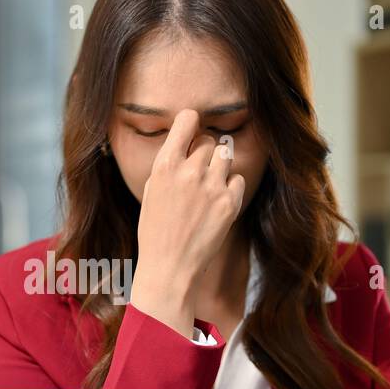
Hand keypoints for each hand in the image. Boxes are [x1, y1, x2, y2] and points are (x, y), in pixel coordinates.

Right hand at [129, 109, 244, 337]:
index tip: (192, 128)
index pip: (187, 120)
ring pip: (225, 156)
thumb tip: (186, 144)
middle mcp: (189, 171)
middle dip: (204, 154)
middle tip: (198, 173)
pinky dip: (230, 188)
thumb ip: (169, 165)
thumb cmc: (155, 231)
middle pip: (208, 141)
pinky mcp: (229, 203)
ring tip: (208, 188)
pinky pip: (237, 179)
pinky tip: (217, 203)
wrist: (169, 268)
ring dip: (219, 168)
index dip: (191, 122)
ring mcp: (212, 187)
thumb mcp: (152, 191)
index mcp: (165, 166)